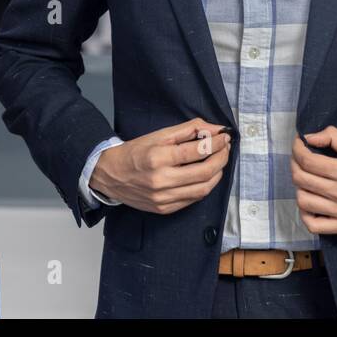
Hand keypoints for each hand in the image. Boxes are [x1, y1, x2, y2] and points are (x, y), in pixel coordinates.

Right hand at [91, 118, 230, 214]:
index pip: (197, 151)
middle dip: (221, 158)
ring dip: (217, 174)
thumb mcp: (159, 134)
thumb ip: (188, 130)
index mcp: (158, 157)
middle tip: (225, 148)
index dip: (216, 143)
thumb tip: (214, 128)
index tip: (224, 136)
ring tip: (219, 162)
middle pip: (204, 172)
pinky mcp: (164, 209)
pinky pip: (193, 200)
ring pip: (203, 189)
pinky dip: (204, 187)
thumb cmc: (135, 151)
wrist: (110, 174)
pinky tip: (206, 176)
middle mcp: (161, 180)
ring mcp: (163, 198)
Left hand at [291, 126, 336, 233]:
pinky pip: (314, 225)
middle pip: (301, 179)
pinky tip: (311, 202)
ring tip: (306, 179)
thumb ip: (335, 138)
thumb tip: (310, 137)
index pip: (308, 160)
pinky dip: (305, 214)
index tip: (299, 143)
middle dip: (295, 164)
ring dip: (299, 187)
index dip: (297, 149)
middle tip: (300, 158)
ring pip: (303, 201)